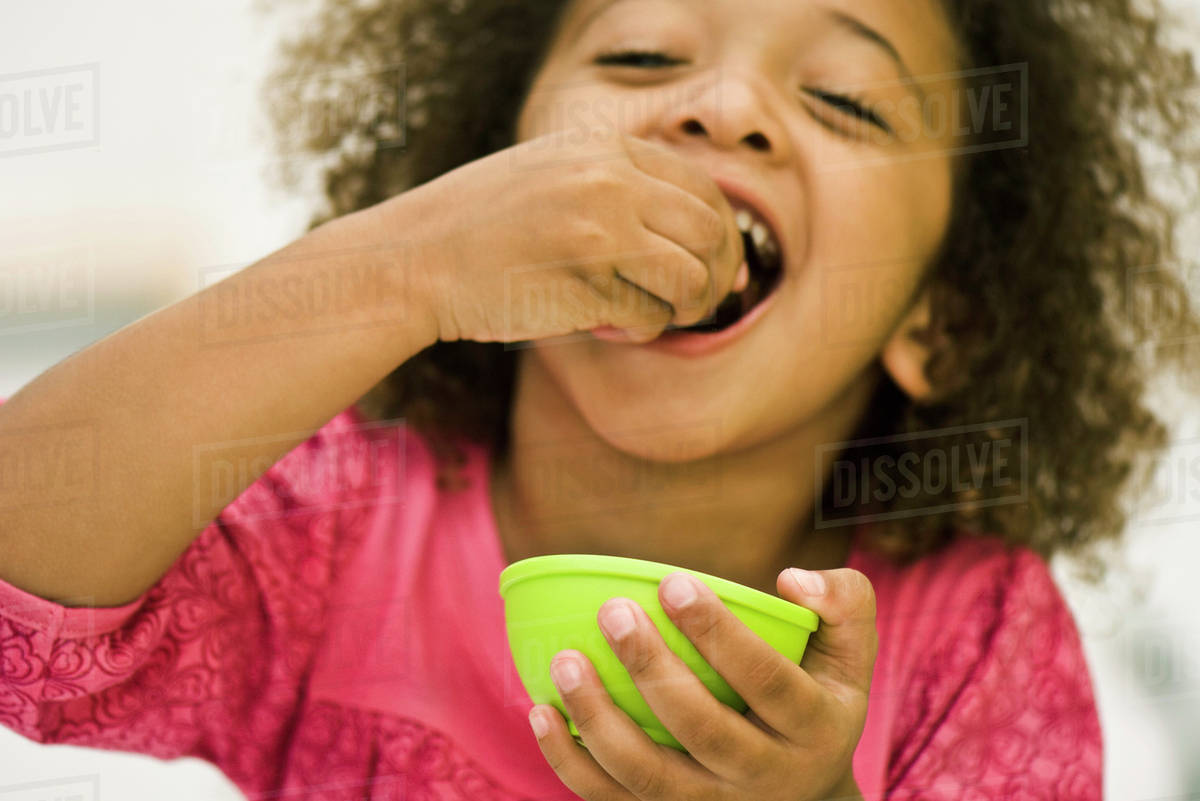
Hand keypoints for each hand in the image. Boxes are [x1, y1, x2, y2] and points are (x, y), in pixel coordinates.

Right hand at [380, 126, 744, 343]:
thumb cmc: (485, 226)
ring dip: (685, 309)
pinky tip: (609, 328)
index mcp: (605, 149)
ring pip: (692, 280)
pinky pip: (649, 318)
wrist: (415, 260)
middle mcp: (609, 182)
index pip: (703, 187)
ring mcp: (598, 233)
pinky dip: (640, 331)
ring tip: (655, 317)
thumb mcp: (555, 173)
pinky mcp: (584, 287)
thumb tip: (710, 235)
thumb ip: (623, 186)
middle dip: (717, 275)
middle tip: (697, 302)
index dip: (720, 234)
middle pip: (710, 232)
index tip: (712, 265)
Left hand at [528, 568, 876, 800]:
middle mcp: (766, 777)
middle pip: (703, 730)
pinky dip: (570, 763)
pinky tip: (541, 712)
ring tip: (566, 661)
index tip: (672, 582)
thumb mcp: (850, 651)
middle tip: (613, 612)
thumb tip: (790, 580)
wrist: (807, 793)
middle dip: (652, 669)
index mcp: (814, 728)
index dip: (718, 633)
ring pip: (651, 777)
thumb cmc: (818, 695)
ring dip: (600, 719)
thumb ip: (844, 601)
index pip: (766, 681)